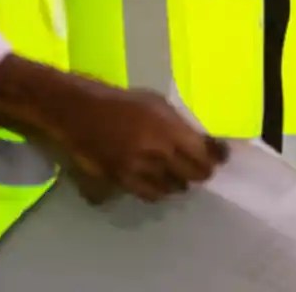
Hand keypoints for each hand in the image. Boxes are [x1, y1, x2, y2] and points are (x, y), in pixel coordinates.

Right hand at [0, 57, 228, 204]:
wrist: (76, 111)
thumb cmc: (118, 101)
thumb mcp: (155, 103)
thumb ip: (180, 124)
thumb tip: (203, 140)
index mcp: (169, 128)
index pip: (205, 154)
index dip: (216, 158)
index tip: (220, 157)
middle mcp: (158, 152)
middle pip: (193, 175)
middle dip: (200, 172)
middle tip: (200, 168)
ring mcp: (139, 169)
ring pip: (173, 188)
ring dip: (178, 182)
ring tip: (176, 174)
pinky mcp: (121, 181)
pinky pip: (149, 194)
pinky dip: (157, 190)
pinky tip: (156, 181)